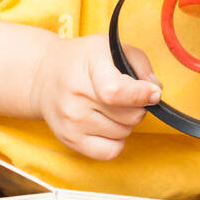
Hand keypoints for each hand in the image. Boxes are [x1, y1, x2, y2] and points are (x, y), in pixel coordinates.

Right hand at [31, 34, 161, 160]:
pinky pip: (111, 152)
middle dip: (138, 106)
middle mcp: (76, 97)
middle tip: (126, 95)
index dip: (142, 95)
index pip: (117, 92)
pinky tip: (108, 124)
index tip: (153, 93)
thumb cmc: (82, 60)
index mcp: (88, 67)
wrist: (44, 77)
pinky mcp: (71, 140)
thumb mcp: (110, 47)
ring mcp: (72, 122)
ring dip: (126, 122)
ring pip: (124, 133)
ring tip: (111, 107)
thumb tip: (155, 90)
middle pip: (130, 116)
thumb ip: (139, 63)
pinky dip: (117, 140)